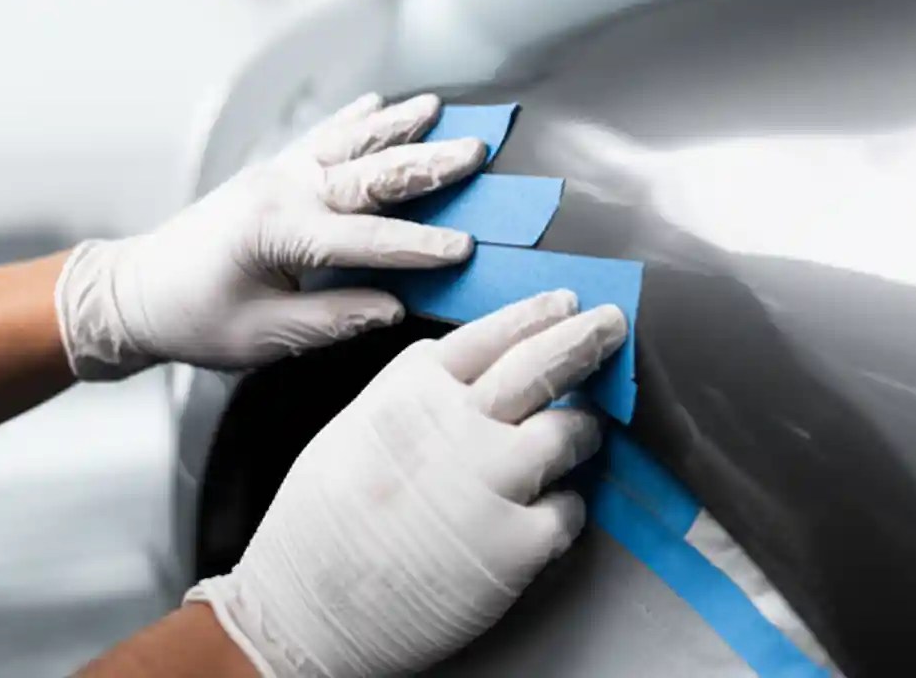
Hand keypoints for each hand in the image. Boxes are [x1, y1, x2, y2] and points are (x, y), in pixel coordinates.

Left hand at [56, 93, 485, 378]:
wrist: (135, 293)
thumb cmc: (193, 318)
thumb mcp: (264, 336)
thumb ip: (333, 320)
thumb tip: (392, 308)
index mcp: (278, 233)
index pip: (366, 240)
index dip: (419, 247)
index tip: (464, 249)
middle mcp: (281, 191)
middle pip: (367, 174)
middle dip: (427, 163)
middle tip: (474, 151)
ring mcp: (276, 175)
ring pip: (347, 143)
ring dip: (396, 125)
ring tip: (437, 108)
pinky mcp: (271, 174)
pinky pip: (320, 138)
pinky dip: (354, 118)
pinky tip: (381, 103)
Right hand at [186, 291, 627, 676]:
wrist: (301, 614)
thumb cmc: (319, 527)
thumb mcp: (355, 430)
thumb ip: (417, 396)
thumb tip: (479, 379)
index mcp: (410, 392)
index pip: (491, 334)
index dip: (534, 314)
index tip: (565, 301)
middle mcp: (456, 426)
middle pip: (543, 364)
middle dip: (586, 339)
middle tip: (613, 325)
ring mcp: (490, 483)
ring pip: (572, 432)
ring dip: (582, 432)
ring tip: (578, 436)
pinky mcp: (516, 544)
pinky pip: (569, 509)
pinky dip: (563, 510)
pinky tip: (542, 517)